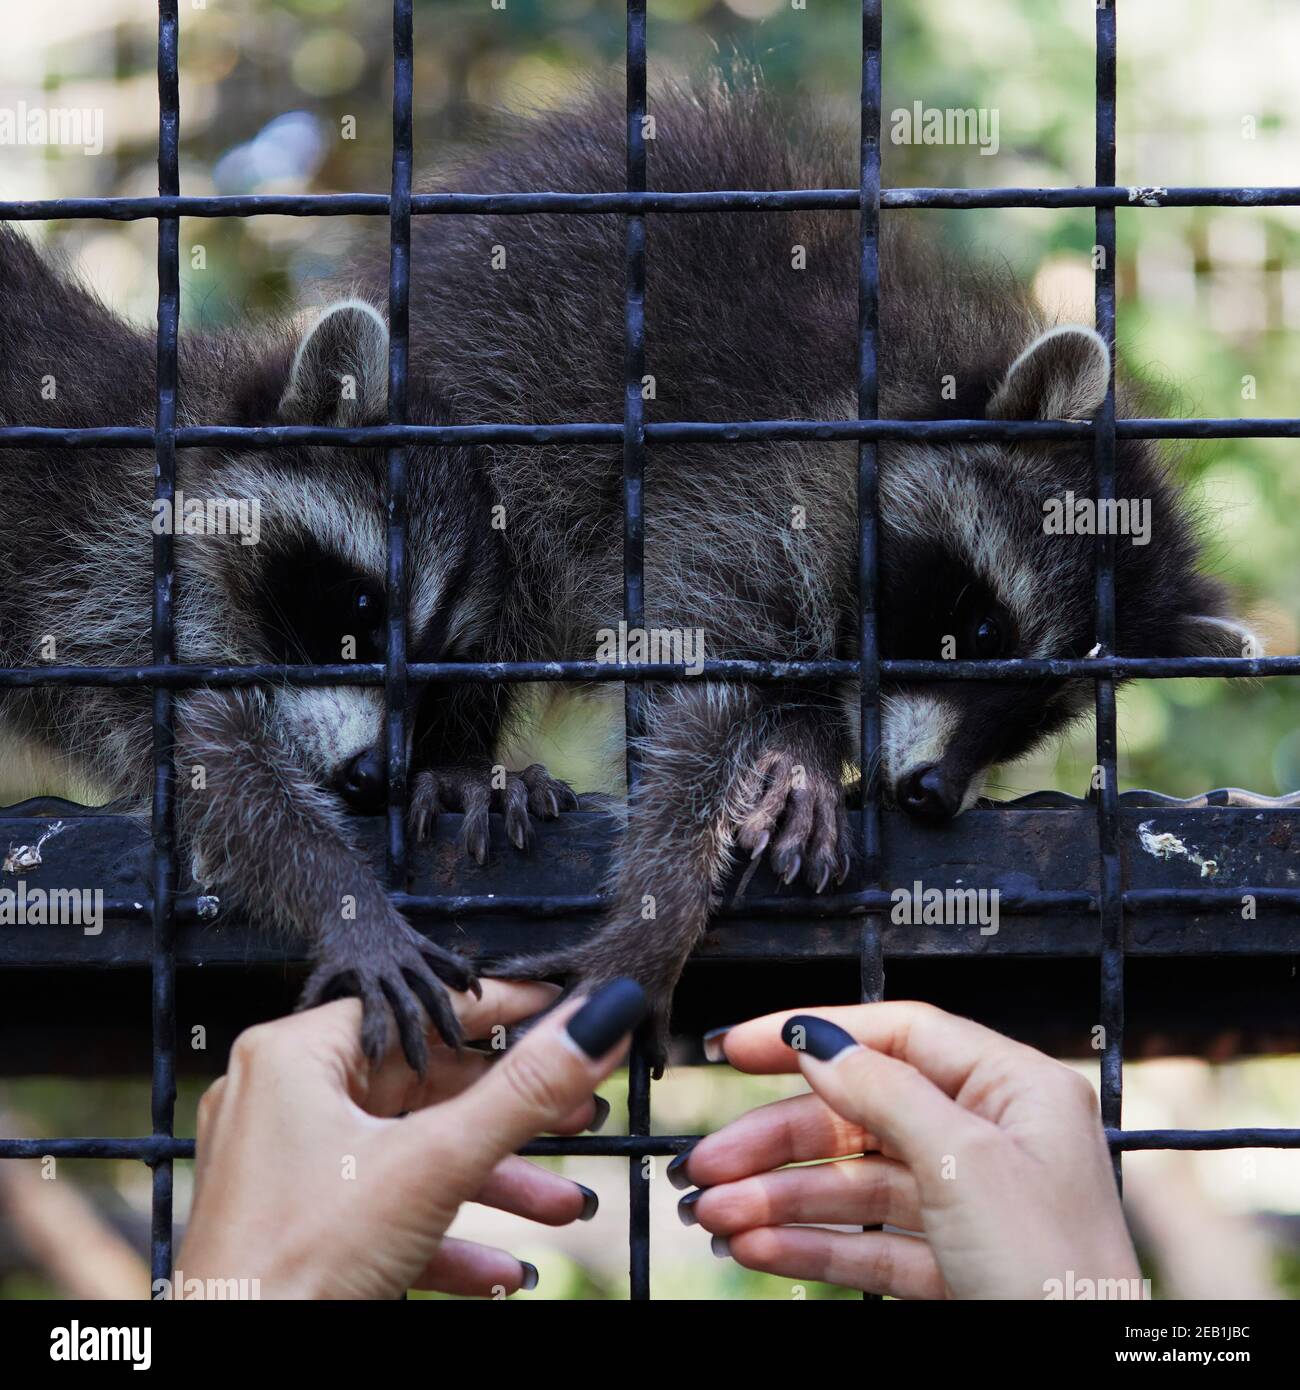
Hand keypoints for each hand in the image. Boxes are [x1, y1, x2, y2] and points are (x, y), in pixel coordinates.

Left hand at [178, 977, 645, 1298]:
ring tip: (557, 1205)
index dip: (498, 1009)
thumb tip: (596, 1023)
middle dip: (506, 1119)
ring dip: (489, 1185)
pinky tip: (500, 1269)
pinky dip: (442, 1232)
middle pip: (421, 1086)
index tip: (556, 1007)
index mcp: (295, 1057)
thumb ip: (523, 1093)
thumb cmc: (296, 1267)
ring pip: (408, 1153)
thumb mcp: (433, 1165)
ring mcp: (285, 1166)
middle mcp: (282, 1098)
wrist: (241, 1378)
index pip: (415, 1008)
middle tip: (574, 1115)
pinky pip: (382, 1208)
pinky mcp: (294, 1224)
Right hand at [675, 1002, 1139, 1298]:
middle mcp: (993, 1136)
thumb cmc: (1057, 1272)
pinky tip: (758, 1248)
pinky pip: (870, 1242)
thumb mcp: (965, 1162)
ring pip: (855, 1185)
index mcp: (1014, 1089)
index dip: (815, 1034)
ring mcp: (972, 1203)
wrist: (1084, 1383)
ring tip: (715, 1215)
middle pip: (860, 1116)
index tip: (740, 1046)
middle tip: (707, 1161)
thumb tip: (819, 1041)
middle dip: (777, 1142)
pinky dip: (812, 1245)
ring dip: (780, 1200)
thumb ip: (885, 1092)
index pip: (898, 1034)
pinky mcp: (956, 1264)